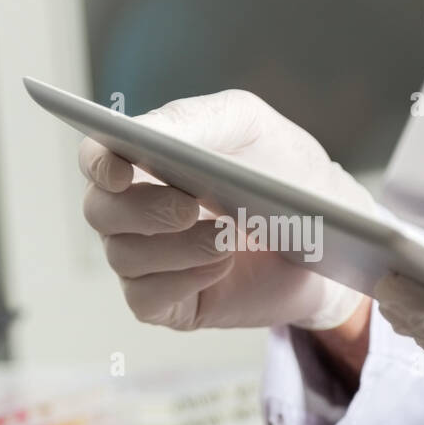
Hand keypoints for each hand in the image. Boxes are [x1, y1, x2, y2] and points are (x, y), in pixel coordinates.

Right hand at [80, 89, 372, 330]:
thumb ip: (197, 121)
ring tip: (227, 237)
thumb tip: (150, 134)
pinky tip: (221, 266)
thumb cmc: (280, 171)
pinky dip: (183, 280)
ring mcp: (146, 260)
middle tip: (190, 206)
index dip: (98, 162)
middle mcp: (133, 210)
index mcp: (144, 158)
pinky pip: (146, 298)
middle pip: (100, 211)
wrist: (328, 234)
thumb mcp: (249, 126)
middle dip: (143, 209)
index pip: (95, 158)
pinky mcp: (167, 303)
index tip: (120, 169)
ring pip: (123, 257)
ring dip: (177, 247)